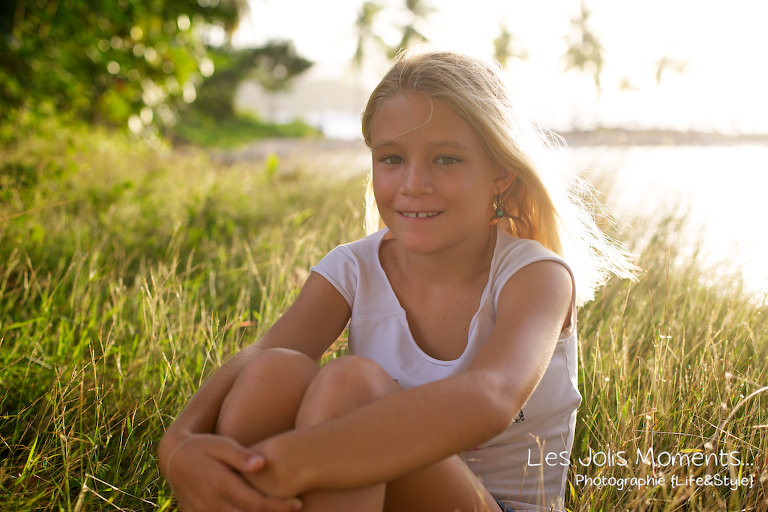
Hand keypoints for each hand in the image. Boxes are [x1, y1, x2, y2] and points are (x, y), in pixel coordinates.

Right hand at [162, 433, 302, 511]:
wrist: (173, 458)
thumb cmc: (203, 446)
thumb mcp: (221, 445)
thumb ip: (241, 455)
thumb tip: (262, 463)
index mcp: (221, 484)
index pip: (256, 504)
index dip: (279, 506)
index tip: (298, 503)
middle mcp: (213, 503)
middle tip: (297, 508)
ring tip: (279, 510)